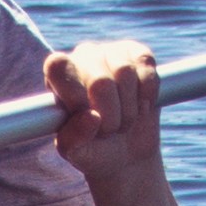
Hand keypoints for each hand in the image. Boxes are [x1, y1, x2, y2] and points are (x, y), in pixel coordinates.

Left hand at [45, 40, 165, 190]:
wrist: (127, 153)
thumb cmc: (94, 148)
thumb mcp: (76, 152)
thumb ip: (73, 138)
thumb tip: (91, 117)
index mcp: (57, 76)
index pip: (58, 66)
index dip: (76, 95)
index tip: (88, 117)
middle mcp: (82, 57)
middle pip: (99, 81)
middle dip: (110, 116)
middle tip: (109, 129)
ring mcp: (111, 52)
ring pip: (125, 74)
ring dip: (129, 110)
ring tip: (124, 120)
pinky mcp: (139, 55)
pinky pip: (147, 73)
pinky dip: (147, 98)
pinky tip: (141, 107)